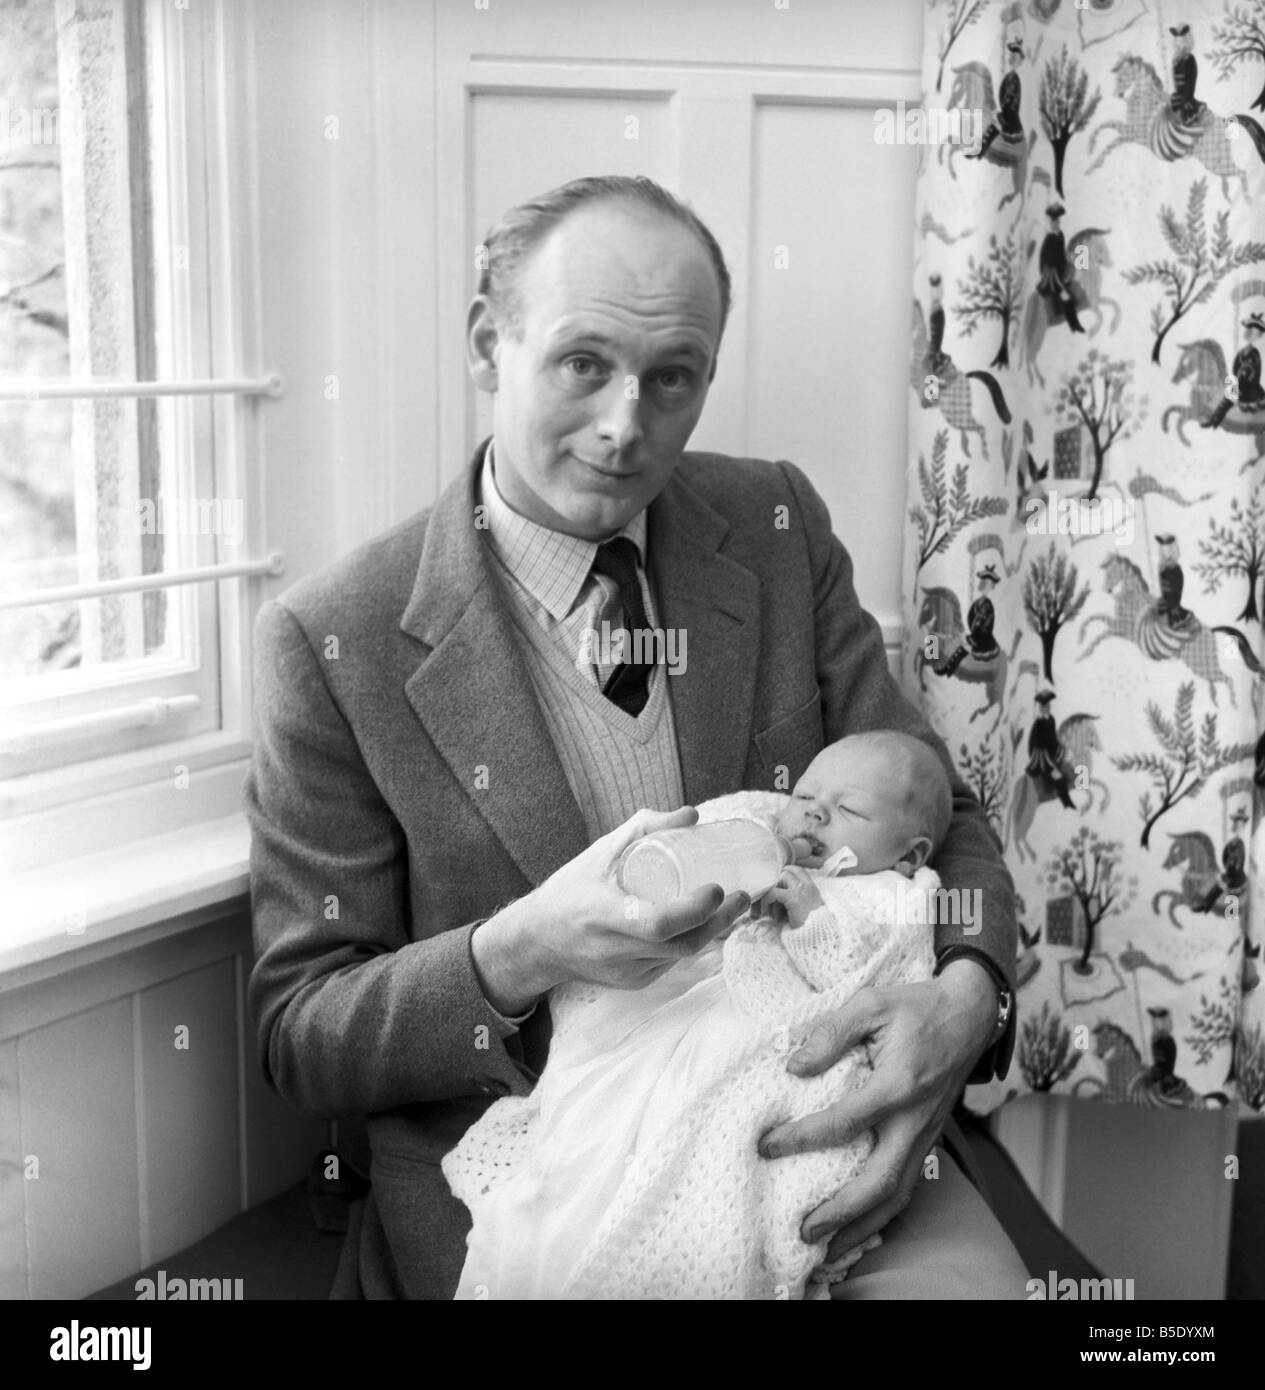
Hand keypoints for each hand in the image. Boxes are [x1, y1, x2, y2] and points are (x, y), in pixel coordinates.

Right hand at [471, 805, 750, 1014]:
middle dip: (721, 921)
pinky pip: (673, 962)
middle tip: (743, 895)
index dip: (693, 909)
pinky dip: (693, 942)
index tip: (717, 887)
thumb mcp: (600, 852)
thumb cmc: (570, 890)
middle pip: (682, 944)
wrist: (538, 942)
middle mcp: (616, 951)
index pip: (657, 922)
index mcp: (603, 916)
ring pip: (682, 956)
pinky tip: (708, 924)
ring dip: (713, 932)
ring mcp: (628, 972)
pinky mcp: (635, 982)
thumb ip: (645, 828)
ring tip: (735, 906)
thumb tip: (693, 815)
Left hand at [757, 959, 996, 1261]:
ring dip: (862, 1224)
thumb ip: (831, 1033)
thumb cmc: (917, 1007)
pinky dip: (882, 1211)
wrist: (969, 1016)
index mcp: (898, 1086)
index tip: (767, 1146)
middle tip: (803, 1229)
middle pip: (880, 1182)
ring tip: (828, 1248)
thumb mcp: (871, 1004)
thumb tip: (795, 1066)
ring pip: (898, 1194)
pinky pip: (907, 1184)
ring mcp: (925, 1135)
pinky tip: (857, 1223)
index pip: (844, 1124)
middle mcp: (914, 1120)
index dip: (802, 1138)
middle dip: (841, 1213)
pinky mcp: (927, 1139)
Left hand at [761, 866, 825, 930]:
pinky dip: (767, 901)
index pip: (796, 870)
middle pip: (785, 873)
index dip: (784, 876)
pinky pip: (773, 892)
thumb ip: (796, 896)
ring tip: (774, 912)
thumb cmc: (809, 926)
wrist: (816, 938)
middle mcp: (807, 885)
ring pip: (778, 880)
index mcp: (811, 887)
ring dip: (772, 895)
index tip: (778, 890)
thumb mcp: (805, 908)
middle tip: (774, 902)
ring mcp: (801, 889)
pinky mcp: (793, 898)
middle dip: (777, 886)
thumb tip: (778, 891)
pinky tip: (768, 912)